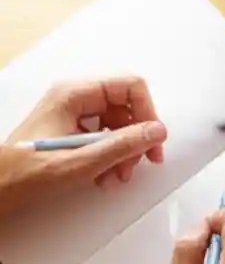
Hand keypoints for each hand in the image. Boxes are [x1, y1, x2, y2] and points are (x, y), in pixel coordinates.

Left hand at [0, 77, 166, 214]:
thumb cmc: (28, 172)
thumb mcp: (83, 160)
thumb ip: (124, 145)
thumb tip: (157, 131)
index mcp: (74, 94)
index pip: (129, 86)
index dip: (146, 112)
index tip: (152, 139)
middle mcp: (75, 98)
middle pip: (126, 108)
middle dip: (136, 138)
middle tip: (140, 163)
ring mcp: (72, 114)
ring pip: (117, 126)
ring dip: (124, 153)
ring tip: (117, 176)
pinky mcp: (71, 130)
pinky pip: (104, 137)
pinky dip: (111, 157)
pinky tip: (105, 176)